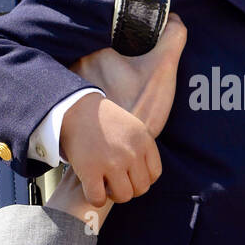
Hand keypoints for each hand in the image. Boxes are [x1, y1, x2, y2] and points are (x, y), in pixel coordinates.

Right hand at [48, 16, 186, 223]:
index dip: (140, 177)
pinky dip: (93, 198)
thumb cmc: (100, 108)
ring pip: (121, 197)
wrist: (67, 107)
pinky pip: (99, 199)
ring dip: (110, 192)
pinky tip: (88, 183)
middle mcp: (132, 152)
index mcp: (144, 138)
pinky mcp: (91, 172)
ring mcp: (112, 163)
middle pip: (138, 190)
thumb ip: (152, 112)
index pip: (154, 176)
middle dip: (125, 187)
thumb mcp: (134, 107)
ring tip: (100, 177)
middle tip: (111, 175)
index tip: (126, 169)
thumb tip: (176, 45)